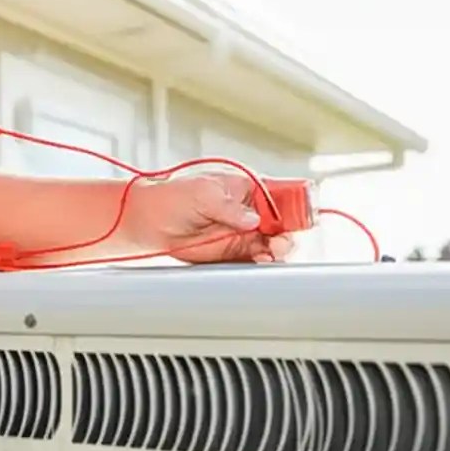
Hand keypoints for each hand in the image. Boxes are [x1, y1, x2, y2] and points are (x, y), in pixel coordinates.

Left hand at [125, 173, 294, 263]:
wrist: (149, 221)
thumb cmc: (172, 196)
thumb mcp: (202, 193)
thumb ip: (229, 207)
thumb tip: (253, 219)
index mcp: (247, 187)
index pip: (283, 194)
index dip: (297, 204)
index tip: (300, 217)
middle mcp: (251, 210)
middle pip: (285, 223)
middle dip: (288, 233)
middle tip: (280, 242)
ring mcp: (245, 233)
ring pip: (276, 244)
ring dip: (278, 251)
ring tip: (268, 253)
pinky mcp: (235, 252)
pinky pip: (258, 260)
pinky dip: (263, 263)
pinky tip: (259, 261)